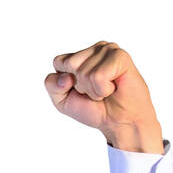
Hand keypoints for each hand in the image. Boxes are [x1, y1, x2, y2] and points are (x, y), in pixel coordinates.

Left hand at [44, 42, 162, 152]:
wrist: (119, 123)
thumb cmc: (94, 109)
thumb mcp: (62, 100)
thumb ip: (51, 85)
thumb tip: (65, 77)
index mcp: (80, 56)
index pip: (58, 62)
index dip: (65, 83)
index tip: (81, 90)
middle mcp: (94, 49)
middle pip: (70, 65)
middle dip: (80, 86)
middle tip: (95, 91)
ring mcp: (108, 50)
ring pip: (84, 72)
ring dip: (94, 90)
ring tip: (106, 91)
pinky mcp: (120, 56)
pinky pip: (98, 76)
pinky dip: (103, 89)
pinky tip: (113, 88)